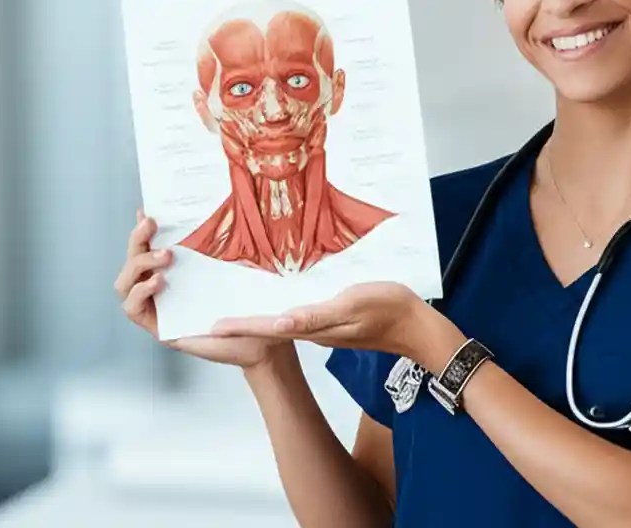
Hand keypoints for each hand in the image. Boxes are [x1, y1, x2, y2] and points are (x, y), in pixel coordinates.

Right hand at [115, 209, 292, 368]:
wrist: (262, 341)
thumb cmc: (251, 306)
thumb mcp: (238, 269)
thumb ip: (226, 248)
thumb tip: (226, 217)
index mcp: (177, 272)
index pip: (150, 248)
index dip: (143, 230)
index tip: (146, 210)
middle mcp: (162, 288)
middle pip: (132, 261)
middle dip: (137, 240)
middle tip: (152, 224)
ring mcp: (158, 309)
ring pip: (124, 282)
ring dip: (139, 263)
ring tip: (166, 257)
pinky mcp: (158, 328)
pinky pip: (132, 308)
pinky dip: (140, 292)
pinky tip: (157, 282)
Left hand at [210, 281, 466, 370]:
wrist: (416, 326)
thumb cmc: (387, 310)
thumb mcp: (350, 306)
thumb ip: (315, 315)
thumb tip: (279, 322)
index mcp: (314, 329)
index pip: (270, 328)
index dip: (242, 327)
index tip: (213, 326)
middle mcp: (314, 331)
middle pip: (271, 326)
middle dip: (244, 321)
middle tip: (215, 314)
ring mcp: (324, 328)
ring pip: (284, 321)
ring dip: (260, 315)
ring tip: (237, 303)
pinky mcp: (333, 321)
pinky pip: (300, 316)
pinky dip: (282, 310)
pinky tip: (277, 299)